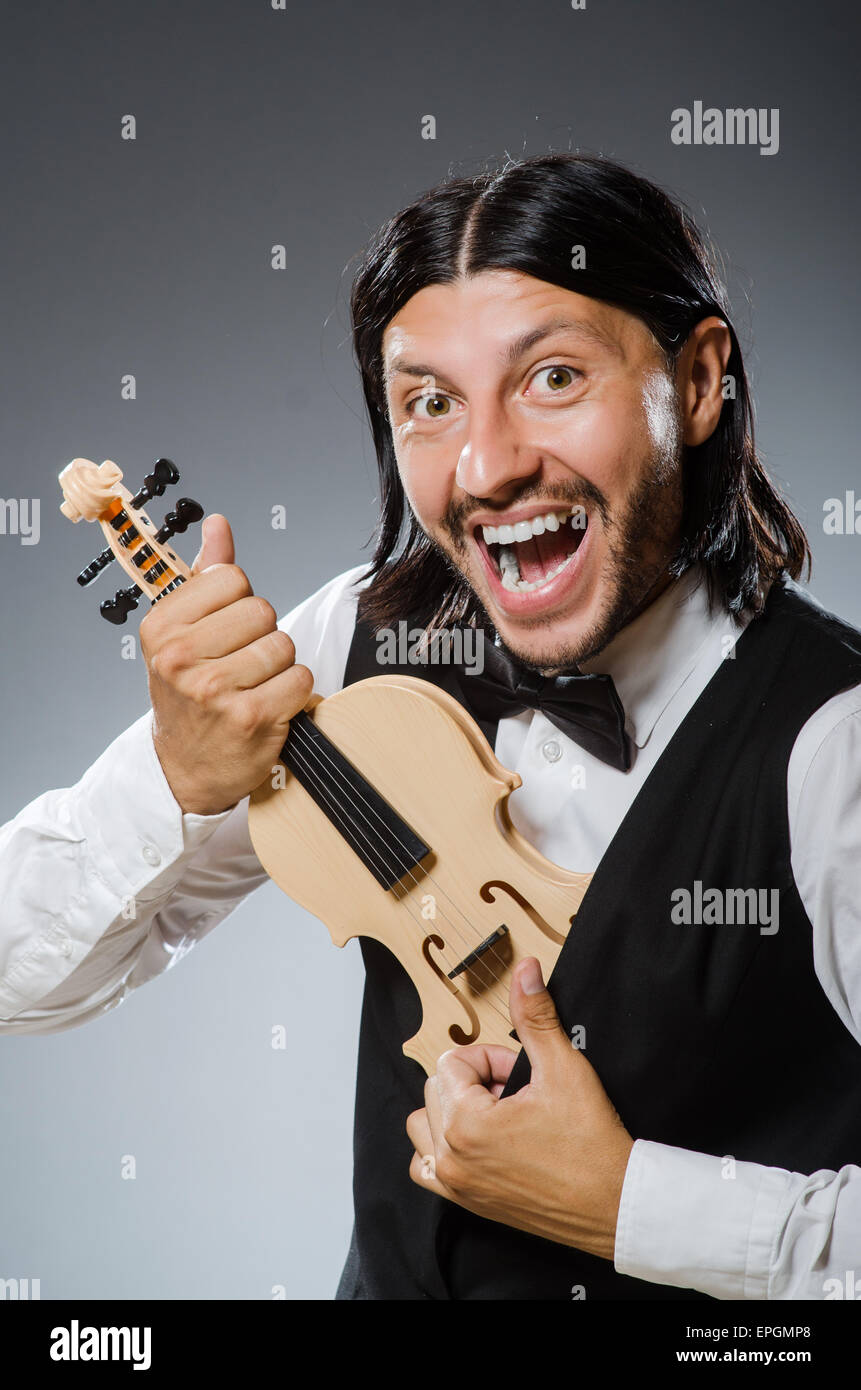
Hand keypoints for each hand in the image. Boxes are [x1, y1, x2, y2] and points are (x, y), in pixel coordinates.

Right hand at [141, 513, 312, 814]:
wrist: (185, 767)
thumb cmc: (188, 694)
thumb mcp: (183, 634)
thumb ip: (205, 576)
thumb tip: (218, 524)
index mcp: (161, 628)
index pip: (231, 577)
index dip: (239, 602)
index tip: (223, 632)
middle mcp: (180, 657)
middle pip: (262, 609)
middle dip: (262, 635)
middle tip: (240, 664)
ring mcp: (214, 689)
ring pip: (284, 644)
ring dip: (280, 666)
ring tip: (254, 685)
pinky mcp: (250, 717)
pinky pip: (301, 678)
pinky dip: (295, 692)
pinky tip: (271, 704)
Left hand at [406, 957, 634, 1260]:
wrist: (614, 1203)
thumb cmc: (591, 1143)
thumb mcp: (563, 1066)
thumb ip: (534, 1016)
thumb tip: (525, 971)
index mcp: (465, 1123)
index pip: (451, 1062)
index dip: (490, 1059)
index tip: (521, 1074)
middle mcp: (451, 1157)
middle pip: (435, 1090)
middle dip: (474, 1082)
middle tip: (517, 1093)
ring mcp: (456, 1184)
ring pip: (423, 1127)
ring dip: (451, 1112)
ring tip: (495, 1116)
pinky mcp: (467, 1202)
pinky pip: (426, 1169)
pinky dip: (442, 1150)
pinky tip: (479, 1143)